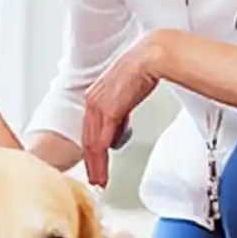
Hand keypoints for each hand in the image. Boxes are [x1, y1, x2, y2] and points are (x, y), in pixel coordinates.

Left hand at [82, 39, 160, 187]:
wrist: (149, 57)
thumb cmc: (143, 70)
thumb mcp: (126, 93)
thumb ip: (119, 111)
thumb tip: (119, 127)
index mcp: (95, 96)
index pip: (89, 129)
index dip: (92, 149)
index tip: (95, 163)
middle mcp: (92, 101)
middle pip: (87, 139)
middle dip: (90, 162)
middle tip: (95, 178)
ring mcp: (98, 107)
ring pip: (91, 144)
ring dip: (95, 165)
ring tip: (99, 180)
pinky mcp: (108, 112)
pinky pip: (100, 142)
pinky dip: (100, 160)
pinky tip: (102, 171)